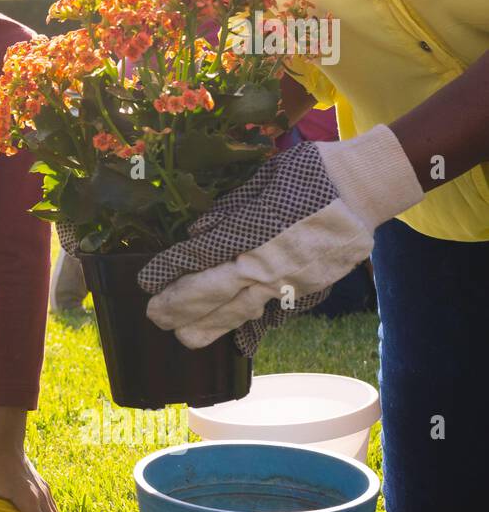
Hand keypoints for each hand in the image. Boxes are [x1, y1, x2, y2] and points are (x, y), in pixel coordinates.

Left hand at [139, 124, 424, 354]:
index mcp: (253, 229)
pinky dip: (244, 322)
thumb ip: (229, 209)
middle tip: (154, 318)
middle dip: (181, 307)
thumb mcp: (264, 179)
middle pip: (215, 293)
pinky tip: (227, 332)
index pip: (200, 257)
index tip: (145, 282)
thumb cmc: (311, 172)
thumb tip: (197, 233)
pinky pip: (268, 309)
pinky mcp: (305, 288)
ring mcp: (288, 280)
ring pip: (241, 310)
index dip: (170, 272)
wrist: (366, 188)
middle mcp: (268, 262)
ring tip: (184, 339)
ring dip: (209, 326)